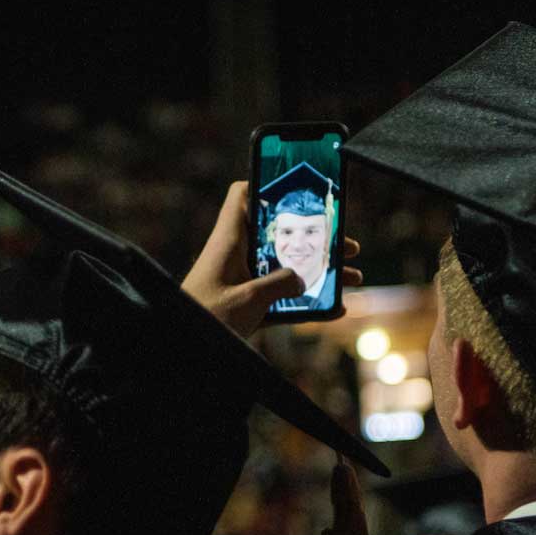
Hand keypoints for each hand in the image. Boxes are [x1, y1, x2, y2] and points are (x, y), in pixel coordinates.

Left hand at [183, 181, 361, 337]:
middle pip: (279, 235)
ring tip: (351, 276)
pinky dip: (306, 302)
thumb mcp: (248, 298)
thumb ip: (279, 284)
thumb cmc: (206, 316)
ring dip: (318, 271)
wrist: (184, 350)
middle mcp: (236, 254)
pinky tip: (335, 309)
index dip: (266, 184)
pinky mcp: (245, 303)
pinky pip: (282, 297)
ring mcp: (241, 279)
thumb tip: (302, 279)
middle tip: (344, 243)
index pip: (242, 195)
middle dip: (314, 238)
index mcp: (229, 240)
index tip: (297, 189)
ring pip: (285, 267)